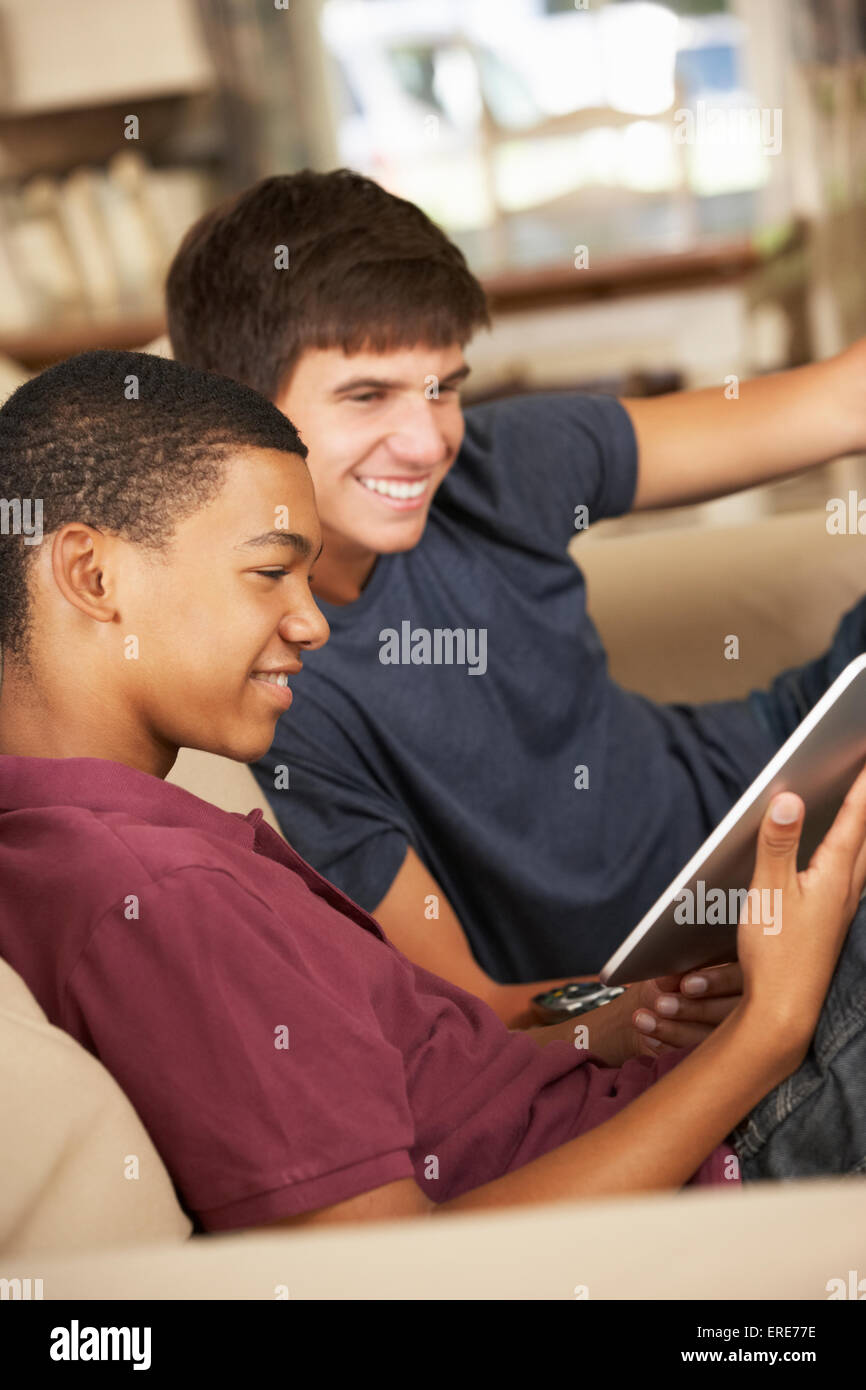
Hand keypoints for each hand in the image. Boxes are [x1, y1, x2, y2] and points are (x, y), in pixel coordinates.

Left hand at [624, 963, 742, 1058]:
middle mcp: (752, 1006)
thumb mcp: (674, 970)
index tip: (686, 984)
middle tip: (660, 1004)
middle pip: (733, 1011)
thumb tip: (674, 975)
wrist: (658, 1008)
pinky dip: (670, 1047)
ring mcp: (739, 1037)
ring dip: (676, 1030)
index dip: (718, 981)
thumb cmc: (672, 980)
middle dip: (695, 1009)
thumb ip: (680, 968)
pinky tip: (649, 1036)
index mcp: (746, 974)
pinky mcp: (721, 1059)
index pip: (742, 977)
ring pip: (716, 1038)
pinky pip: (701, 1056)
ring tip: (642, 1019)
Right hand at [736, 762, 865, 1056]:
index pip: (852, 820)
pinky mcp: (832, 922)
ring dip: (864, 828)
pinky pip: (853, 874)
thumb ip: (777, 844)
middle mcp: (846, 889)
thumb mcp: (768, 893)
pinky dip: (855, 852)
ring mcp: (842, 908)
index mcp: (832, 876)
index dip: (861, 785)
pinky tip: (844, 857)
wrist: (783, 1012)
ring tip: (863, 805)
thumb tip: (788, 799)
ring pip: (863, 856)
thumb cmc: (774, 954)